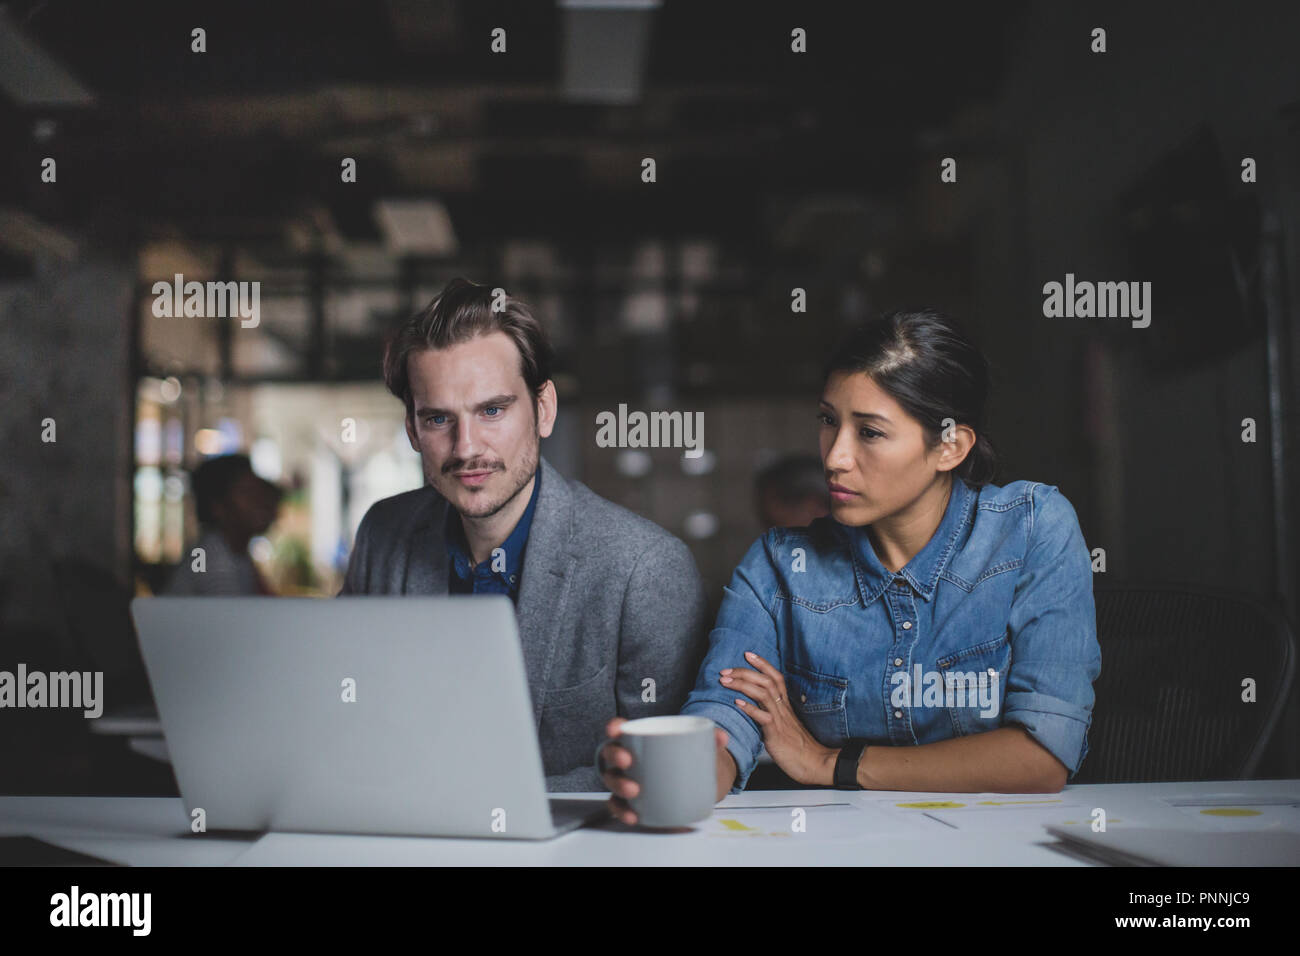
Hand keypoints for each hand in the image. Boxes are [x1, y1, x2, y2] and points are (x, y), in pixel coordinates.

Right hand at [599, 716, 729, 824]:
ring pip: (612, 781)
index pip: (619, 730)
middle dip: (614, 756)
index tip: (617, 730)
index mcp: (638, 738)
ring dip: (618, 785)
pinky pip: (621, 806)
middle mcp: (626, 758)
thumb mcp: (698, 742)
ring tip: (634, 790)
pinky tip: (634, 816)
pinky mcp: (631, 801)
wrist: (693, 778)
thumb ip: (710, 737)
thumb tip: (722, 737)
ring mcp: (626, 779)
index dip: (613, 728)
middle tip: (628, 761)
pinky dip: (623, 811)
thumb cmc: (686, 754)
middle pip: (610, 755)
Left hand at [720, 651, 837, 785]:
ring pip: (764, 694)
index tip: (747, 654)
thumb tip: (755, 707)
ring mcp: (780, 720)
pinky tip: (737, 703)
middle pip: (766, 681)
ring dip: (742, 685)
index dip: (762, 663)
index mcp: (785, 705)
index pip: (776, 677)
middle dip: (744, 672)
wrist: (812, 763)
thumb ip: (773, 713)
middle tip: (725, 671)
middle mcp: (783, 708)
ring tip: (726, 682)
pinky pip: (764, 717)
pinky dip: (750, 708)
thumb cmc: (797, 746)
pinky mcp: (776, 734)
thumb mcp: (784, 725)